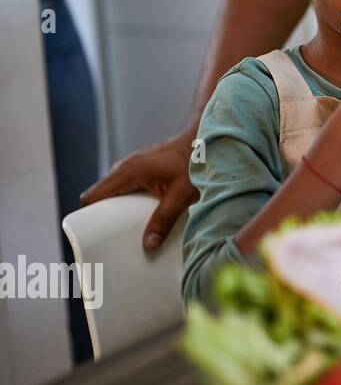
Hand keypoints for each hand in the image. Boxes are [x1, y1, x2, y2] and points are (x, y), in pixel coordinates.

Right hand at [80, 131, 198, 250]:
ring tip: (129, 228)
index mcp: (127, 172)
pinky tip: (142, 212)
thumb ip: (163, 220)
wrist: (207, 139)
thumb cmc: (195, 163)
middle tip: (115, 237)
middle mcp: (125, 167)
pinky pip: (127, 185)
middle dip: (105, 216)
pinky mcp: (144, 166)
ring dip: (119, 207)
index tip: (95, 235)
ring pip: (115, 190)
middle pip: (102, 196)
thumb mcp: (180, 196)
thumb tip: (148, 246)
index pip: (92, 196)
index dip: (88, 216)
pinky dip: (129, 199)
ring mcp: (134, 164)